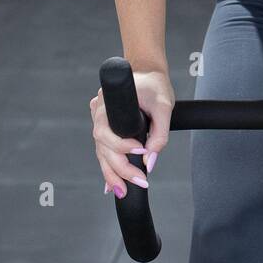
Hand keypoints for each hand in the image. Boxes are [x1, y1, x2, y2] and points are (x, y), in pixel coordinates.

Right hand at [90, 68, 174, 197]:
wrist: (147, 72)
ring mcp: (99, 121)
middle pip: (103, 148)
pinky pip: (104, 151)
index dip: (121, 146)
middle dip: (120, 168)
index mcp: (107, 104)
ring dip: (112, 174)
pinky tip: (113, 186)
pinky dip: (109, 168)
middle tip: (140, 181)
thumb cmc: (153, 84)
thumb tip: (151, 161)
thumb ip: (160, 133)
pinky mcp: (105, 128)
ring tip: (124, 191)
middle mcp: (98, 113)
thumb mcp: (164, 106)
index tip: (141, 151)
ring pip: (101, 153)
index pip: (107, 132)